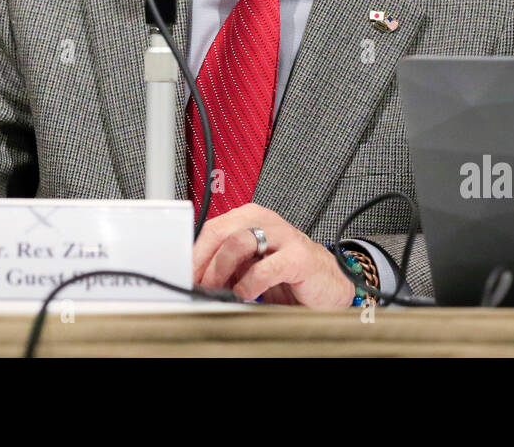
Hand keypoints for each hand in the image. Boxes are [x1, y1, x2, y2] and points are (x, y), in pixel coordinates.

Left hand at [192, 203, 354, 307]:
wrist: (330, 282)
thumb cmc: (289, 272)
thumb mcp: (251, 265)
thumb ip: (228, 266)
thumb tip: (196, 279)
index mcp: (250, 218)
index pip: (211, 228)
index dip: (193, 254)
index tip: (183, 274)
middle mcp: (265, 221)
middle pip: (219, 231)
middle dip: (202, 261)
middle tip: (196, 285)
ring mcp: (283, 237)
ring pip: (238, 244)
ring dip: (220, 271)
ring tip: (216, 291)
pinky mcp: (299, 258)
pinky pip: (265, 269)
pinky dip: (248, 285)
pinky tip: (245, 296)